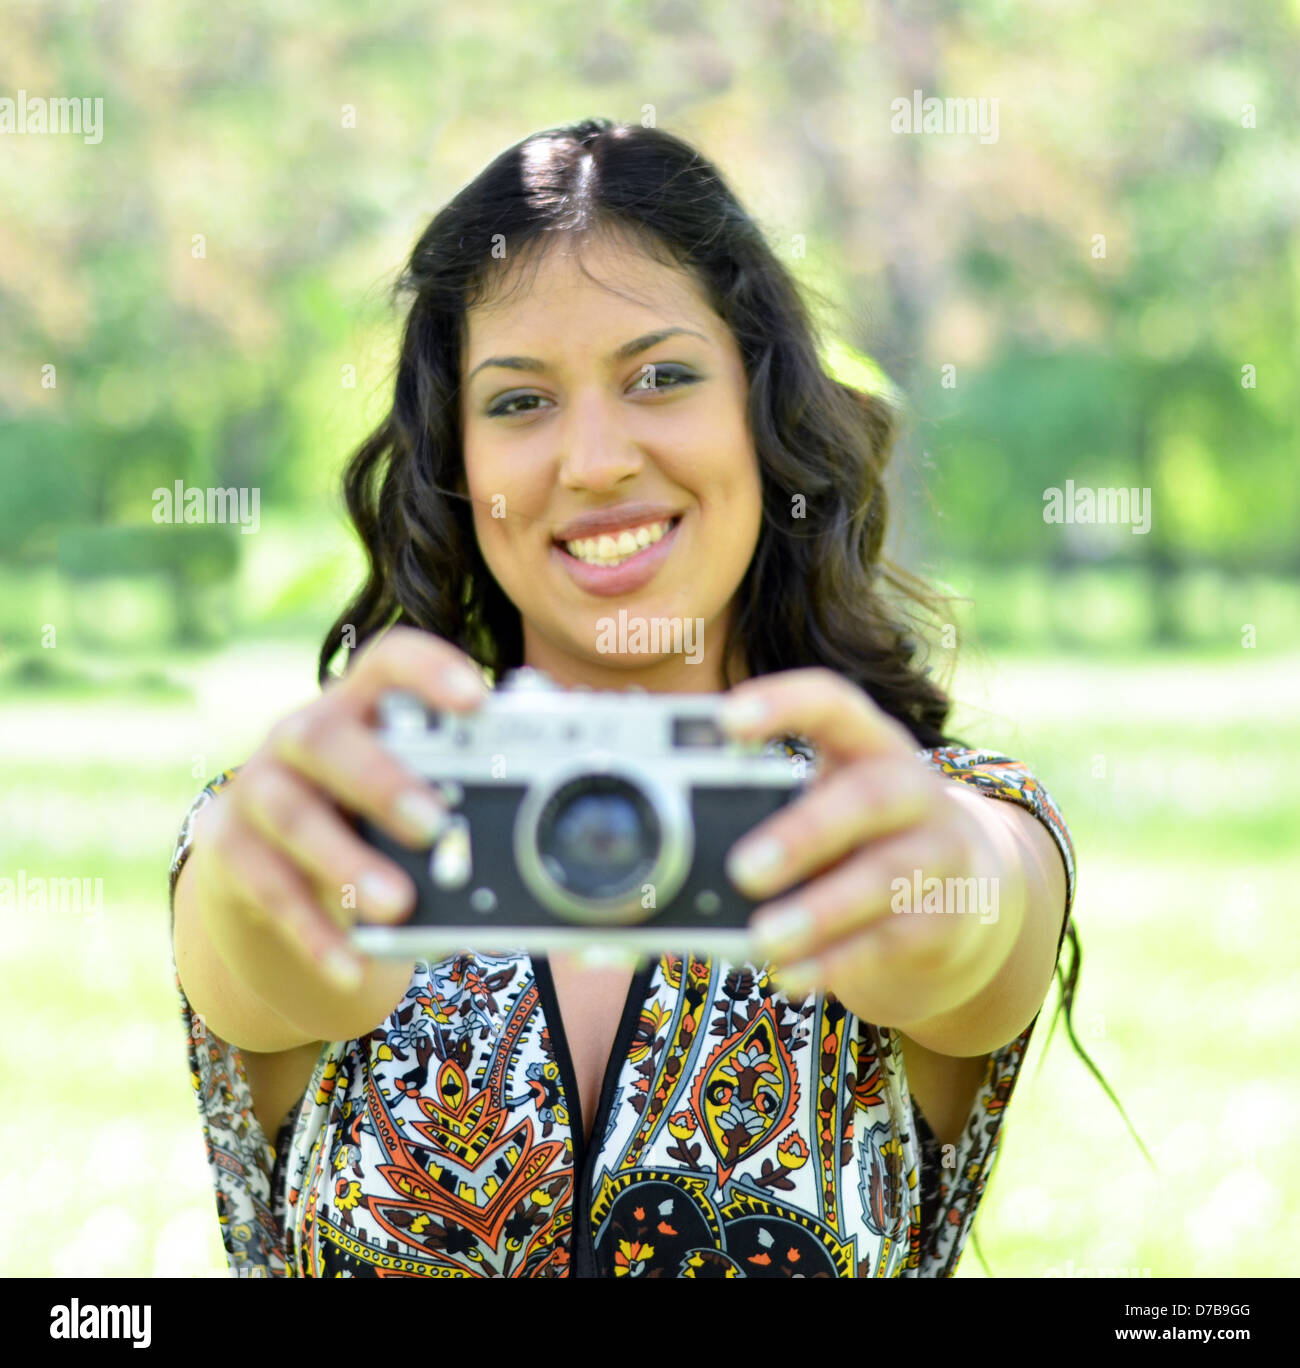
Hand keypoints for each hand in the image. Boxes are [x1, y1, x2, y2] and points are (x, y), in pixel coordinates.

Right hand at [187, 627, 490, 988]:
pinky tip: (352, 964)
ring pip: (293, 817)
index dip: (427, 671)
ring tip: (399, 904)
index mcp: (359, 705)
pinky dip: (314, 931)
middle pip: (324, 737)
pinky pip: (268, 889)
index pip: (388, 662)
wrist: (269, 867)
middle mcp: (300, 735)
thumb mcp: (409, 791)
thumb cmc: (369, 817)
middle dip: (381, 781)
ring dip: (348, 863)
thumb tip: (554, 821)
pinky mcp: (228, 850)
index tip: (476, 699)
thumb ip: (466, 793)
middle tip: (437, 826)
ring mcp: (257, 789)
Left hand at [719, 668, 1025, 1018]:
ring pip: (885, 877)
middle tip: (742, 870)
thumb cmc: (859, 840)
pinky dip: (836, 961)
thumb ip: (757, 813)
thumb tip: (658, 853)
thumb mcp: (822, 805)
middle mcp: (913, 790)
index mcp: (868, 744)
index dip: (785, 703)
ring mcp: (938, 855)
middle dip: (804, 833)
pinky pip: (890, 939)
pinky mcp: (945, 920)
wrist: (967, 897)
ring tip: (762, 939)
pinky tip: (791, 974)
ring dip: (820, 912)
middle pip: (869, 797)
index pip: (834, 703)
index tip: (726, 721)